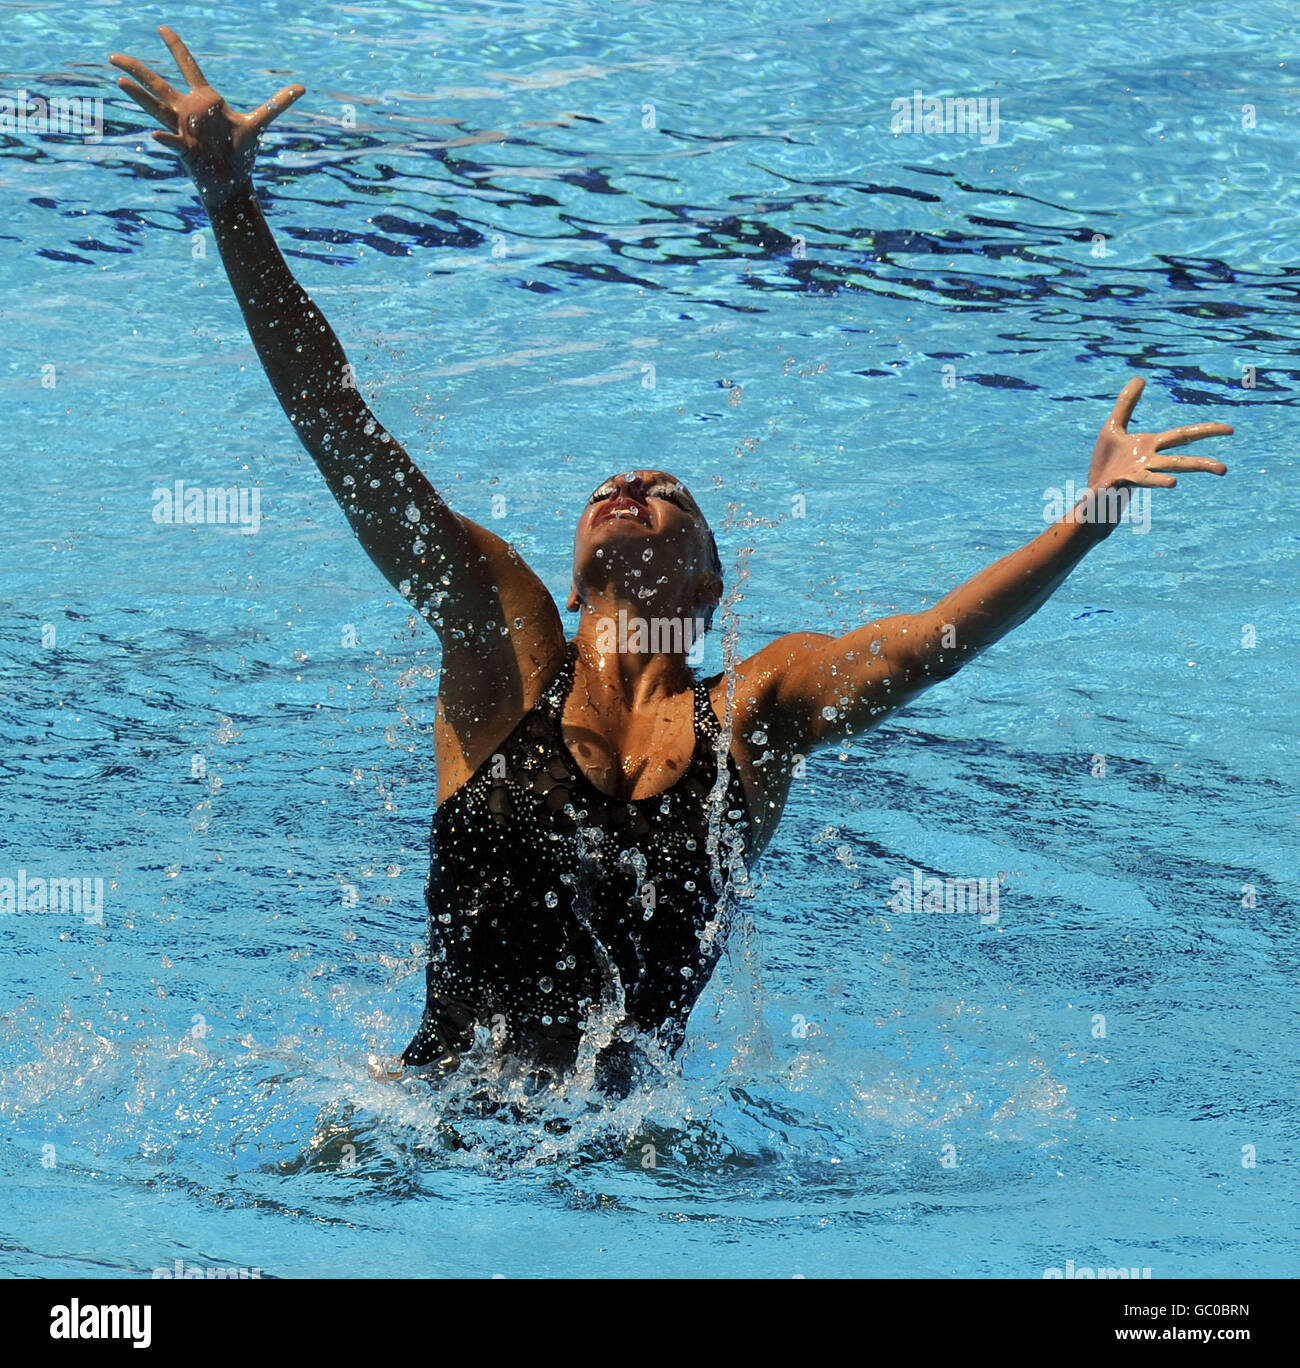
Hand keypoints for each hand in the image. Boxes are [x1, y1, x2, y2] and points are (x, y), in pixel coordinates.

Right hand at [110, 25, 303, 205]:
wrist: (234, 182)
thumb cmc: (241, 153)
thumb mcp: (260, 124)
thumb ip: (277, 104)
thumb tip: (302, 88)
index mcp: (205, 100)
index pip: (188, 66)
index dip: (176, 47)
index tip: (162, 27)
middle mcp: (188, 111)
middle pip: (158, 84)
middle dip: (137, 69)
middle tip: (112, 55)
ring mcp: (183, 130)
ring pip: (156, 108)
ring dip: (139, 96)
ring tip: (119, 81)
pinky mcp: (186, 151)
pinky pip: (172, 142)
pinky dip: (165, 138)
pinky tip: (155, 133)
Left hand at [1087, 377, 1231, 493]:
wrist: (1092, 492)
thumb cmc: (1108, 462)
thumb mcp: (1114, 427)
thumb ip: (1127, 404)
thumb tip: (1140, 377)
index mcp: (1150, 447)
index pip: (1183, 436)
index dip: (1206, 431)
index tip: (1231, 430)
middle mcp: (1145, 463)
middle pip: (1176, 461)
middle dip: (1199, 464)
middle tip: (1224, 470)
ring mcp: (1129, 477)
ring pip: (1148, 480)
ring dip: (1159, 481)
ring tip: (1173, 483)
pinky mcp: (1109, 488)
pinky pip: (1108, 489)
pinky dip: (1106, 490)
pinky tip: (1106, 486)